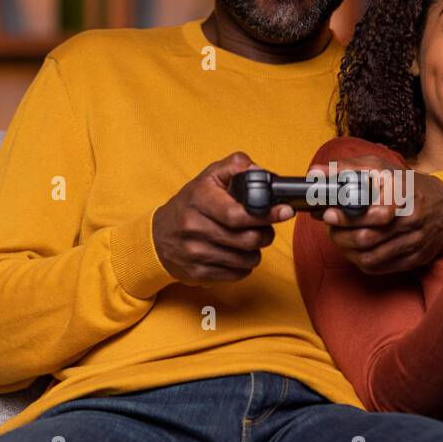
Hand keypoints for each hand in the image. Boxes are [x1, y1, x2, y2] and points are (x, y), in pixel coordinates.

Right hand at [152, 151, 291, 284]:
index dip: (267, 214)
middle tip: (265, 229)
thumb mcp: (208, 178)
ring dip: (256, 251)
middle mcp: (194, 227)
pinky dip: (244, 266)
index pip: (239, 213)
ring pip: (246, 259)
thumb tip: (260, 171)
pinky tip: (237, 255)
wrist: (157, 236)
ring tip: (250, 241)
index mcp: (199, 199)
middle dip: (265, 234)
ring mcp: (195, 253)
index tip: (285, 211)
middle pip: (247, 239)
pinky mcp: (198, 273)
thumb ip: (235, 166)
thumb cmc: (190, 205)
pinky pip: (237, 274)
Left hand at [309, 155, 442, 274]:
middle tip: (329, 226)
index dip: (345, 216)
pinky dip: (359, 260)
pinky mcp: (414, 258)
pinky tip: (354, 249)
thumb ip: (347, 168)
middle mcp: (411, 219)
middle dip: (340, 234)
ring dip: (346, 249)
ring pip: (369, 256)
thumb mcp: (380, 168)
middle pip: (366, 238)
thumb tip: (315, 173)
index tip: (327, 214)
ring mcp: (414, 242)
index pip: (371, 212)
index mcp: (403, 194)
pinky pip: (378, 267)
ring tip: (338, 237)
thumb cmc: (405, 185)